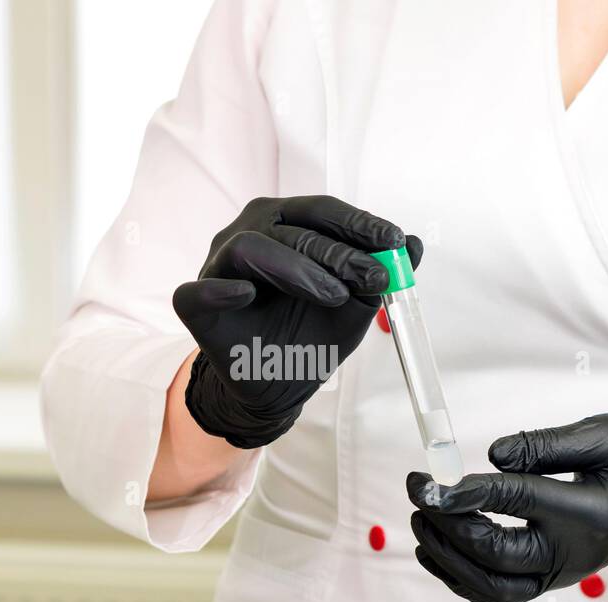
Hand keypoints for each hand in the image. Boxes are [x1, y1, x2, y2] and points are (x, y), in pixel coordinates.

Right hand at [173, 195, 421, 448]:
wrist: (278, 384)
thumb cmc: (312, 335)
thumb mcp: (356, 306)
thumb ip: (381, 274)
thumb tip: (414, 244)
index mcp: (286, 225)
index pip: (321, 211)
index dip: (359, 223)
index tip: (392, 244)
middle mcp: (249, 234)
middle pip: (290, 225)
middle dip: (337, 251)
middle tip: (372, 279)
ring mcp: (218, 266)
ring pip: (250, 246)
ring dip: (296, 268)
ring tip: (331, 296)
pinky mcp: (194, 304)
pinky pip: (198, 291)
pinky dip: (222, 289)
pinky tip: (246, 295)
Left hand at [406, 413, 607, 601]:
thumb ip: (550, 444)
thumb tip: (494, 455)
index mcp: (591, 510)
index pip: (519, 501)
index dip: (470, 492)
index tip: (431, 482)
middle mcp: (573, 552)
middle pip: (498, 554)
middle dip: (449, 526)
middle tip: (421, 494)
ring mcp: (559, 574)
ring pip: (492, 587)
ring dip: (447, 557)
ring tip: (421, 520)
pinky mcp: (547, 582)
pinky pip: (495, 595)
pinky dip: (457, 578)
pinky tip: (434, 549)